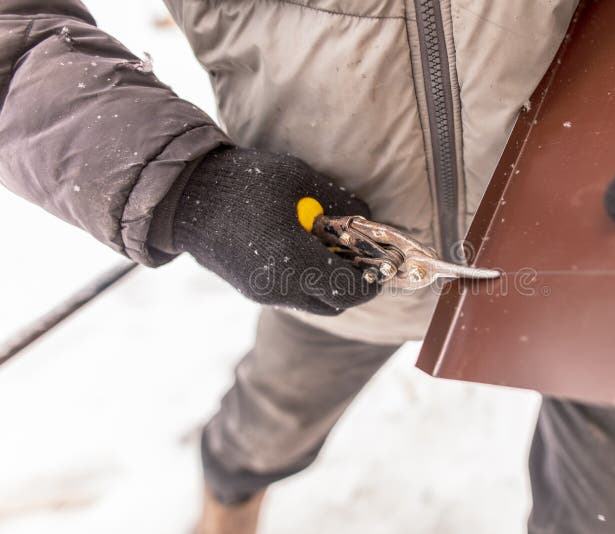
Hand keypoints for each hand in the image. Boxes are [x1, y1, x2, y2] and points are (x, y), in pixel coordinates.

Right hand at [174, 147, 376, 314]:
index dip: (372, 281)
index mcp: (294, 262)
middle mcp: (280, 288)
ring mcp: (263, 294)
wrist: (185, 196)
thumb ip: (340, 201)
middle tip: (362, 260)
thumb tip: (368, 217)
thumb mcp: (300, 179)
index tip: (381, 264)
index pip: (350, 291)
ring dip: (331, 287)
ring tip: (334, 254)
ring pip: (314, 304)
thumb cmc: (245, 182)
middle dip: (355, 287)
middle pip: (335, 305)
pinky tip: (306, 253)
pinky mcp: (251, 291)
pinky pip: (293, 297)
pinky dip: (309, 284)